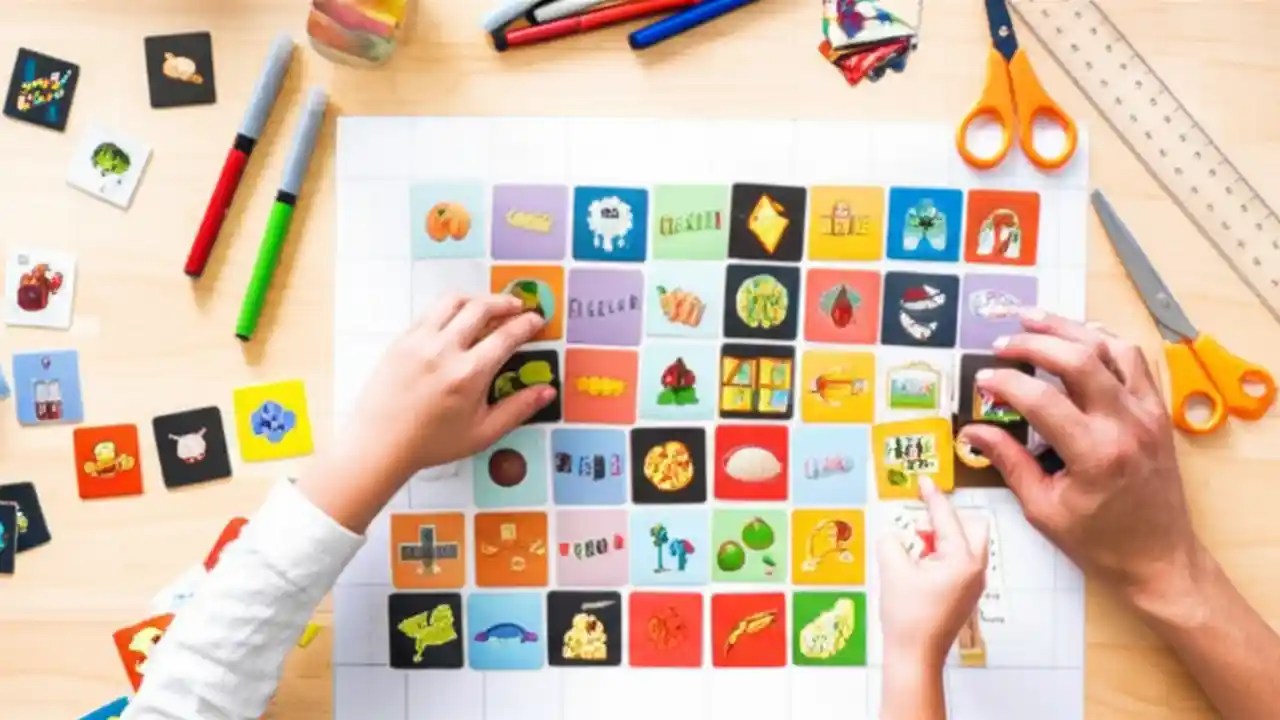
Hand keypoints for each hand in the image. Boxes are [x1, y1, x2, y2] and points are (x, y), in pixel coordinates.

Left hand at [342, 293, 554, 483]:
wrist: (380, 443)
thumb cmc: (430, 443)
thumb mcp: (483, 432)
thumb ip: (518, 409)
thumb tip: (546, 392)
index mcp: (468, 374)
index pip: (506, 335)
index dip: (527, 324)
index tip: (536, 321)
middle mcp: (444, 351)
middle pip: (482, 308)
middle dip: (506, 302)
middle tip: (518, 306)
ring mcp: (419, 341)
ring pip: (453, 301)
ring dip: (477, 297)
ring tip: (489, 305)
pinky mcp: (402, 340)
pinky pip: (430, 312)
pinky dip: (450, 308)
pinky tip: (457, 318)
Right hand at [878, 477, 989, 667]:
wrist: (915, 656)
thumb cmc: (908, 616)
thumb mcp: (892, 569)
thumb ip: (892, 541)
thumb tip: (895, 535)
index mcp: (961, 559)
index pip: (946, 518)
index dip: (932, 497)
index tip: (924, 482)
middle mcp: (975, 569)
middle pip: (973, 527)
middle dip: (948, 519)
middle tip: (920, 525)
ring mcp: (974, 583)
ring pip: (967, 545)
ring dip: (943, 539)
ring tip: (915, 551)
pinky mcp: (966, 594)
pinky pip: (961, 562)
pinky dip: (943, 555)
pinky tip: (919, 567)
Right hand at [959, 310, 1200, 601]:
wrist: (1160, 559)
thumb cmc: (1101, 542)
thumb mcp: (1043, 509)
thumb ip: (1009, 462)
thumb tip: (974, 432)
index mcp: (1094, 455)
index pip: (1041, 400)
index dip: (1006, 384)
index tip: (984, 381)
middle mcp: (1126, 425)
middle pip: (1079, 359)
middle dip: (1035, 343)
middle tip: (1003, 342)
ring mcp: (1147, 415)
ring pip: (1112, 348)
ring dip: (1072, 330)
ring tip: (1036, 321)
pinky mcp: (1157, 413)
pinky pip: (1136, 361)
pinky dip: (1106, 341)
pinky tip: (1080, 337)